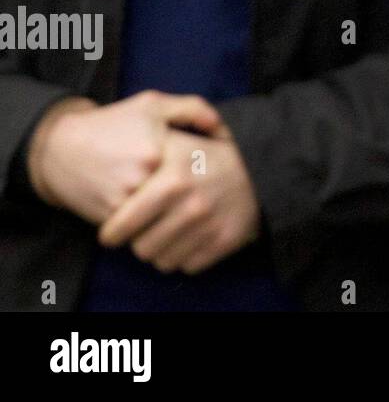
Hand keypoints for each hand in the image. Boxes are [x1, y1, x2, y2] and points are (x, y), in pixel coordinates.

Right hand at [29, 90, 225, 224]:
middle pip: (179, 195)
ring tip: (169, 200)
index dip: (198, 171)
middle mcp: (141, 177)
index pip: (194, 171)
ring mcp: (123, 200)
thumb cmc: (113, 122)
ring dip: (166, 211)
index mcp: (157, 150)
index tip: (200, 169)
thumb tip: (220, 128)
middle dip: (185, 193)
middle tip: (188, 190)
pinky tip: (147, 208)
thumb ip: (192, 109)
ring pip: (161, 214)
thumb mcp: (152, 105)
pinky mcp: (108, 217)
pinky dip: (146, 221)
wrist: (59, 147)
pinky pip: (140, 226)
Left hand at [98, 128, 259, 274]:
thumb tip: (110, 171)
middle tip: (147, 231)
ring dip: (163, 251)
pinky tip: (191, 237)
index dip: (113, 231)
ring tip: (169, 232)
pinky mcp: (224, 241)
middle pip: (140, 249)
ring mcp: (209, 224)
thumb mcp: (177, 141)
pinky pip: (187, 266)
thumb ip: (142, 152)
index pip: (121, 225)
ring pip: (162, 261)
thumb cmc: (205, 155)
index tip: (114, 230)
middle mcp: (191, 204)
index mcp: (172, 178)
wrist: (259, 167)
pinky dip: (186, 256)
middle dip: (140, 242)